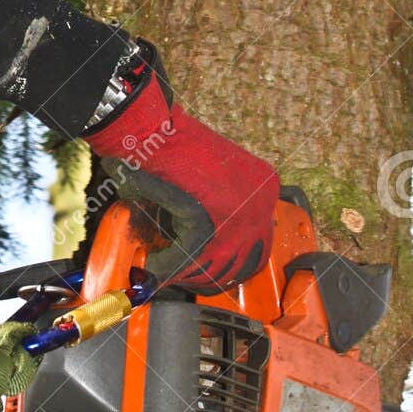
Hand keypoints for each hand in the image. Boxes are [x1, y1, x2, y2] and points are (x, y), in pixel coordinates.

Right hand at [84, 45, 278, 291]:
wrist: (148, 129)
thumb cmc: (170, 143)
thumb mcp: (204, 175)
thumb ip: (210, 207)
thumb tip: (195, 241)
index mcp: (264, 186)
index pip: (259, 241)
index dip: (234, 262)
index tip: (213, 270)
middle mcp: (260, 203)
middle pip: (245, 261)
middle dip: (216, 276)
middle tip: (193, 282)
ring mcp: (237, 216)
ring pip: (217, 267)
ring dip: (190, 275)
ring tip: (167, 272)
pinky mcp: (208, 225)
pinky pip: (188, 259)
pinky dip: (168, 266)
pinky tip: (153, 265)